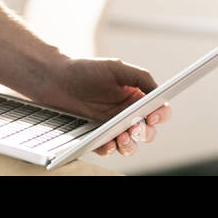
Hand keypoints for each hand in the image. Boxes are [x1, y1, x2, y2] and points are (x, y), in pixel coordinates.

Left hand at [30, 57, 170, 158]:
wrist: (57, 79)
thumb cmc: (86, 70)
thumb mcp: (117, 68)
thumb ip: (141, 77)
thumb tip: (159, 91)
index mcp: (137, 96)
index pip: (159, 110)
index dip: (161, 115)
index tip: (151, 116)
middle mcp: (128, 113)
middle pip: (148, 132)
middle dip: (145, 133)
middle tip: (133, 129)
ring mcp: (113, 126)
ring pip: (131, 145)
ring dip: (130, 145)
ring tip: (121, 137)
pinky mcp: (97, 136)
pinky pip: (109, 149)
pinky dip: (110, 148)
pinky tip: (107, 142)